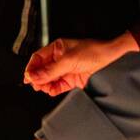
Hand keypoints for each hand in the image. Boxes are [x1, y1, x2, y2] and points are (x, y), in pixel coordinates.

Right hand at [24, 31, 139, 95]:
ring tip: (43, 88)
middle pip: (42, 70)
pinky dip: (53, 90)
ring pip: (49, 79)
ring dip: (44, 84)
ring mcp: (66, 70)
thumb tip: (35, 76)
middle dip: (37, 77)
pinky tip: (50, 90)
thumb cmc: (94, 51)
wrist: (111, 58)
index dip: (31, 67)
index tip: (28, 76)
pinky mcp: (72, 80)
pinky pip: (58, 86)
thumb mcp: (69, 60)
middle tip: (35, 84)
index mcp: (57, 48)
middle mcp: (60, 59)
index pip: (38, 58)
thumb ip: (51, 70)